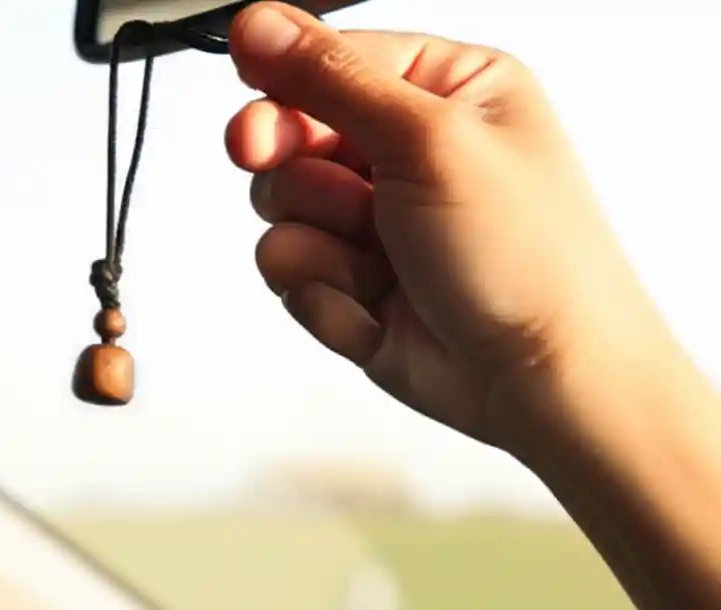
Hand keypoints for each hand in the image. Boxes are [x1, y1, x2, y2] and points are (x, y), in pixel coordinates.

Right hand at [224, 2, 677, 450]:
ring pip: (279, 210)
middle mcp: (406, 152)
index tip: (258, 127)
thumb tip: (256, 22)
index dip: (284, 92)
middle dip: (296, 175)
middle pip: (289, 137)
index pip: (330, 64)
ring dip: (315, 242)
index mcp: (445, 91)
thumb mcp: (428, 140)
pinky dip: (324, 295)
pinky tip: (376, 308)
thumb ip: (330, 79)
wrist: (547, 381)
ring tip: (372, 264)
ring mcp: (377, 221)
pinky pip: (291, 272)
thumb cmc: (526, 257)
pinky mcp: (353, 282)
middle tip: (320, 196)